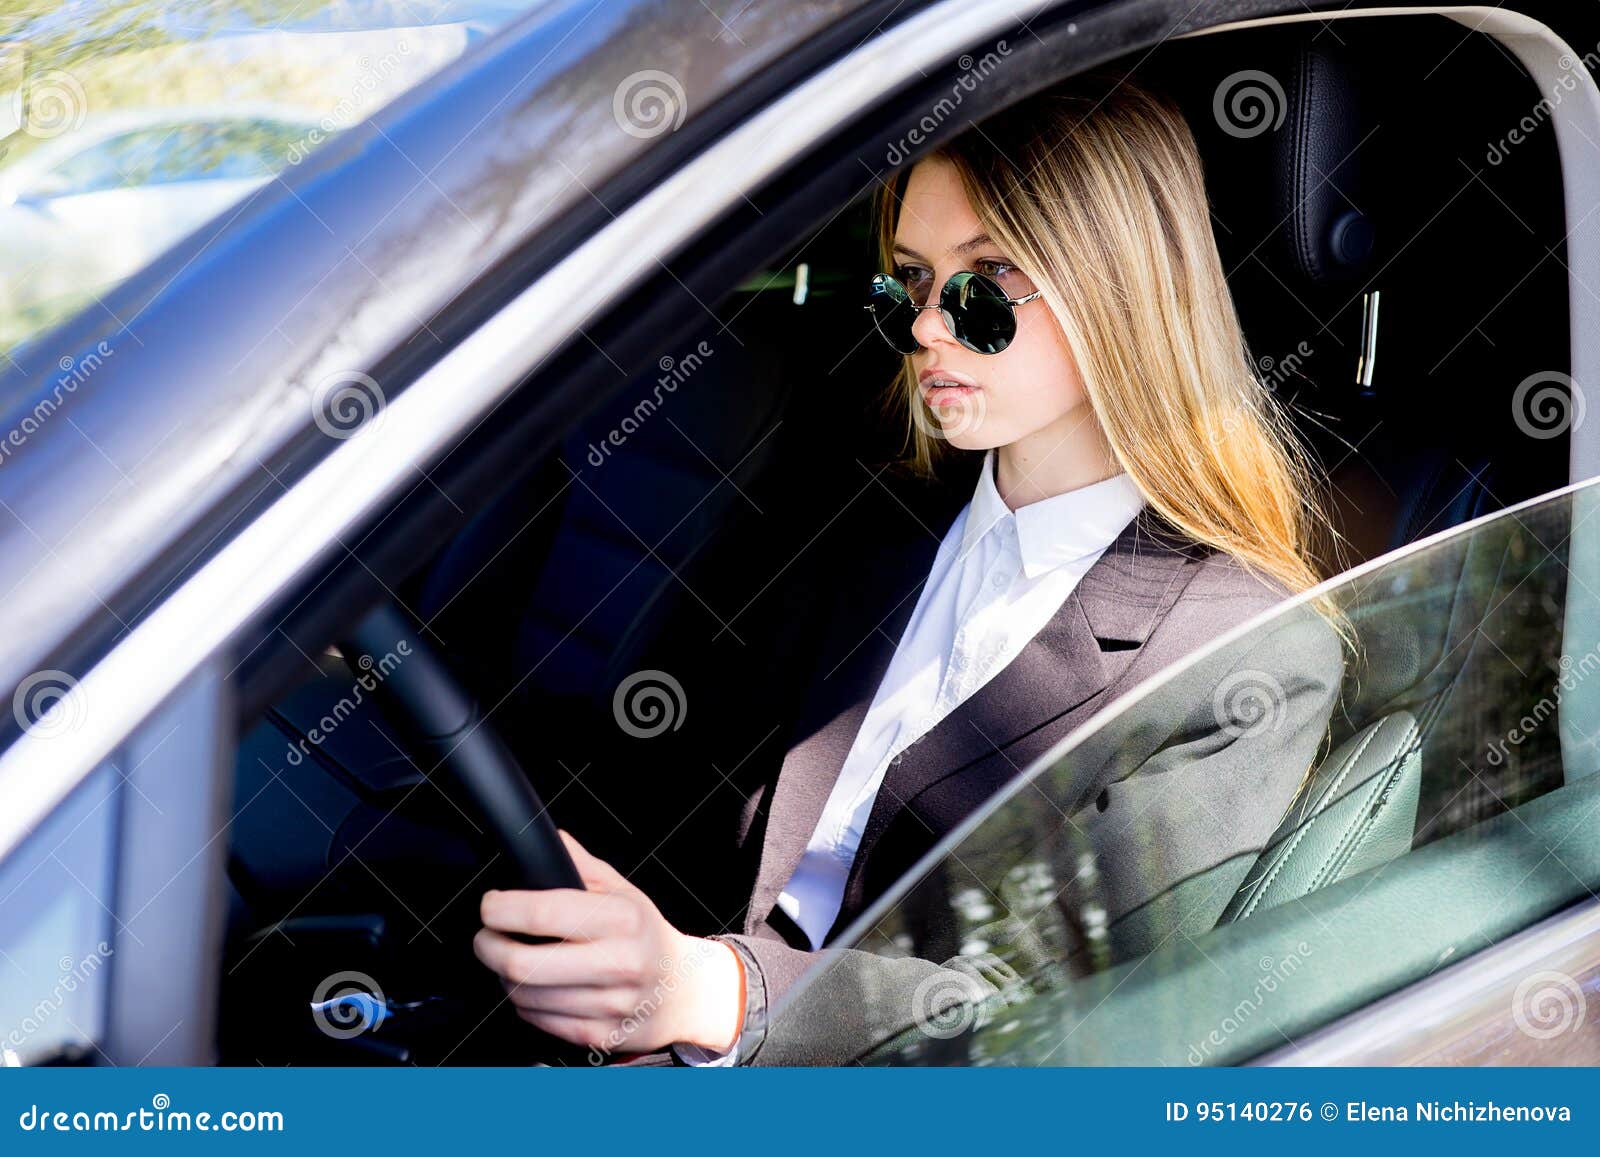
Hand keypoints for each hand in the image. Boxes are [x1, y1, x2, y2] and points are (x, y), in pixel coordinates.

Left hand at [472, 830, 743, 1057]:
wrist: (683, 990)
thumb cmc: (647, 935)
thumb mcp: (624, 891)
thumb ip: (580, 865)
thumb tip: (548, 840)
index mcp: (622, 919)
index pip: (542, 913)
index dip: (500, 908)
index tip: (491, 905)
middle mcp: (619, 963)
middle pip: (522, 963)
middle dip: (488, 947)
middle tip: (486, 936)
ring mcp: (609, 1004)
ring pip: (524, 995)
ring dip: (504, 977)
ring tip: (512, 960)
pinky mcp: (598, 1036)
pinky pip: (538, 1020)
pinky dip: (525, 1002)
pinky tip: (535, 986)